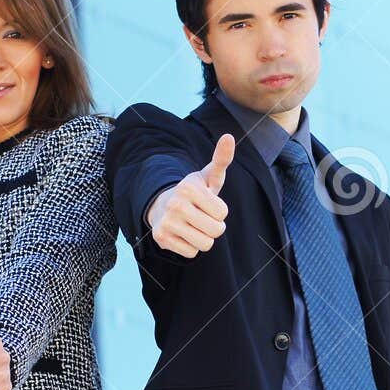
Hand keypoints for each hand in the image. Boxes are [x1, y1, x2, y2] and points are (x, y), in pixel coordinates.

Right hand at [146, 134, 232, 256]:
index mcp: (188, 187)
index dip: (219, 211)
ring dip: (204, 238)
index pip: (222, 214)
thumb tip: (229, 137)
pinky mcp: (161, 239)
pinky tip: (183, 233)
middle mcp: (175, 204)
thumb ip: (221, 159)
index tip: (207, 204)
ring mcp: (166, 222)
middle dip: (214, 227)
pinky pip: (192, 253)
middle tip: (202, 217)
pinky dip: (191, 246)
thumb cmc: (193, 193)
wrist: (162, 205)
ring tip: (194, 226)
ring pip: (205, 244)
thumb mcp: (208, 176)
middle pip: (216, 231)